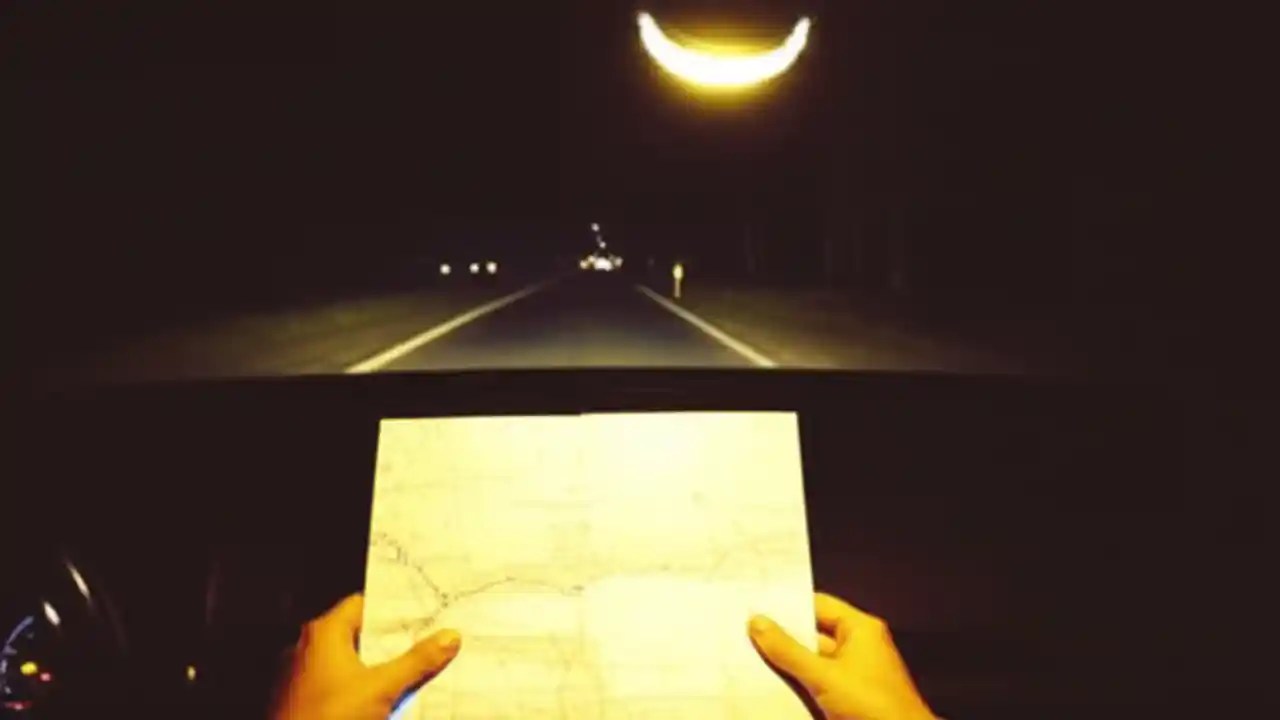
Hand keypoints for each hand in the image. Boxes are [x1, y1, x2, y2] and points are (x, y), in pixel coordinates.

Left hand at [271, 594, 460, 719]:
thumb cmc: (331, 715)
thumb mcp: (382, 688)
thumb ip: (417, 662)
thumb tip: (451, 635)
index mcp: (324, 632)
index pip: (363, 604)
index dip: (393, 609)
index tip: (424, 614)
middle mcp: (307, 646)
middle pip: (358, 634)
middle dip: (391, 641)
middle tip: (427, 641)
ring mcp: (300, 675)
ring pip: (349, 662)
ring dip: (377, 667)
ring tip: (412, 670)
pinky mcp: (300, 700)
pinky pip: (336, 684)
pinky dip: (359, 686)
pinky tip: (383, 698)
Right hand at [749, 592, 934, 719]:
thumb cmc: (870, 704)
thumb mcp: (823, 676)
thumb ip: (788, 650)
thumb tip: (756, 622)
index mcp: (860, 629)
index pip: (818, 605)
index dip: (787, 606)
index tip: (754, 607)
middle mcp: (859, 646)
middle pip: (812, 634)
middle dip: (782, 637)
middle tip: (744, 634)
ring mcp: (854, 674)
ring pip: (813, 661)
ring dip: (788, 664)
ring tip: (749, 658)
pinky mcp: (849, 698)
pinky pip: (818, 683)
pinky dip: (799, 684)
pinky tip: (769, 686)